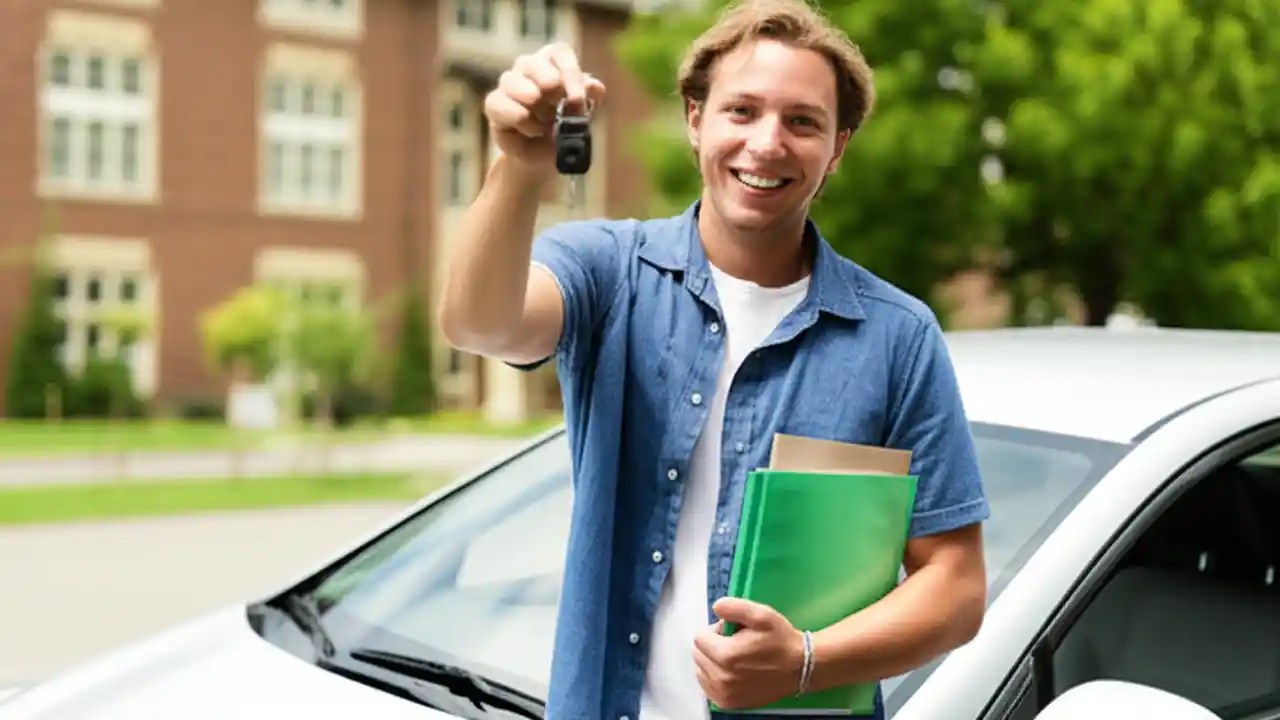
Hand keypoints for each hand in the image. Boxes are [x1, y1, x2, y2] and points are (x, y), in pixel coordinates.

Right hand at [483, 42, 606, 170]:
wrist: (544, 158)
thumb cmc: (564, 129)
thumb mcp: (583, 116)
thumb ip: (589, 100)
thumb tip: (594, 86)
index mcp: (553, 65)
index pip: (558, 53)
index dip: (569, 71)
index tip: (578, 97)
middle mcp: (529, 70)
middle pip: (531, 62)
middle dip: (545, 78)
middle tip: (557, 99)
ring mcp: (509, 86)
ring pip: (510, 80)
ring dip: (527, 98)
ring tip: (544, 122)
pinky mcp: (495, 105)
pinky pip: (497, 103)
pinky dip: (515, 116)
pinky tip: (531, 130)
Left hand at [692, 597, 806, 709]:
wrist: (799, 668)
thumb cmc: (781, 640)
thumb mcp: (761, 615)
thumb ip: (734, 607)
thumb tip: (715, 607)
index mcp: (726, 655)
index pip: (699, 637)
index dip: (716, 630)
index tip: (733, 632)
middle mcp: (721, 678)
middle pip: (698, 654)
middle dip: (712, 645)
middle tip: (735, 643)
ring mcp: (724, 693)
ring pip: (701, 670)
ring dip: (712, 661)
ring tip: (735, 658)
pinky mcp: (728, 703)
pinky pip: (707, 687)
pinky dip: (714, 678)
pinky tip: (731, 672)